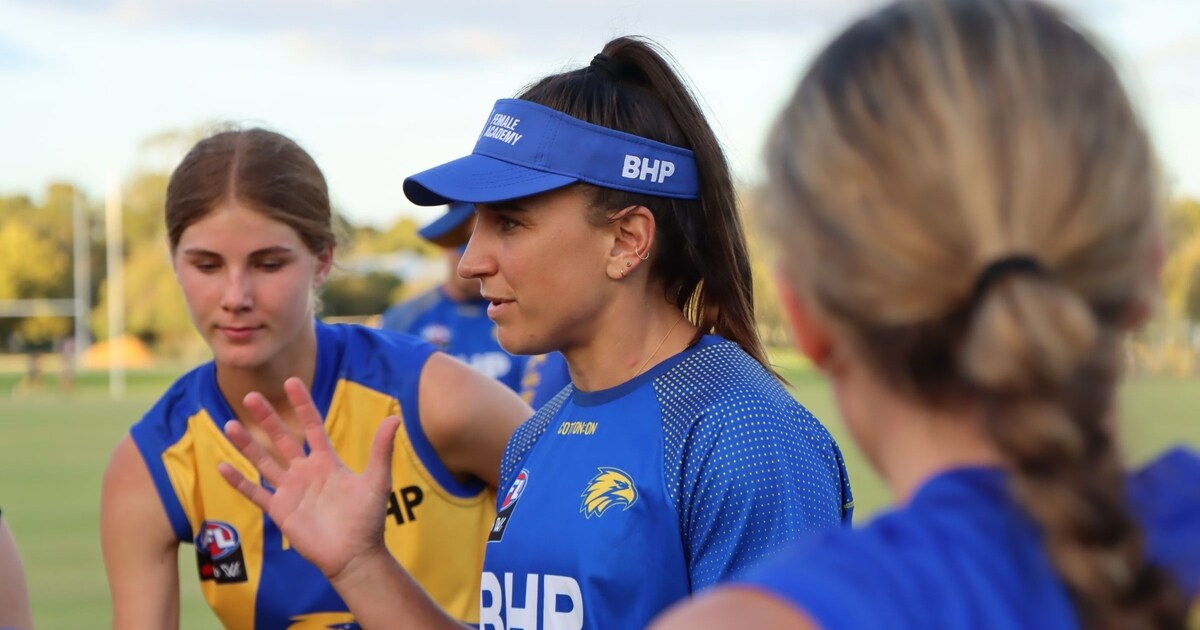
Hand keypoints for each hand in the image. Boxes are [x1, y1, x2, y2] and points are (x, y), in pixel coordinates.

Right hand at [218, 377, 399, 579]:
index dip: (302, 405)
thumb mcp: (376, 480)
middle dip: (267, 418)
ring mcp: (290, 490)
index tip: (291, 382)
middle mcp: (305, 472)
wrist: (354, 554)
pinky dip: (239, 481)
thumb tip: (395, 418)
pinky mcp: (280, 511)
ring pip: (264, 462)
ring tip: (229, 424)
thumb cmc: (368, 519)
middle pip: (282, 439)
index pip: (312, 426)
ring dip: (246, 445)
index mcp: (327, 461)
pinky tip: (222, 466)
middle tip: (250, 395)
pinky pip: (256, 493)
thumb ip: (381, 450)